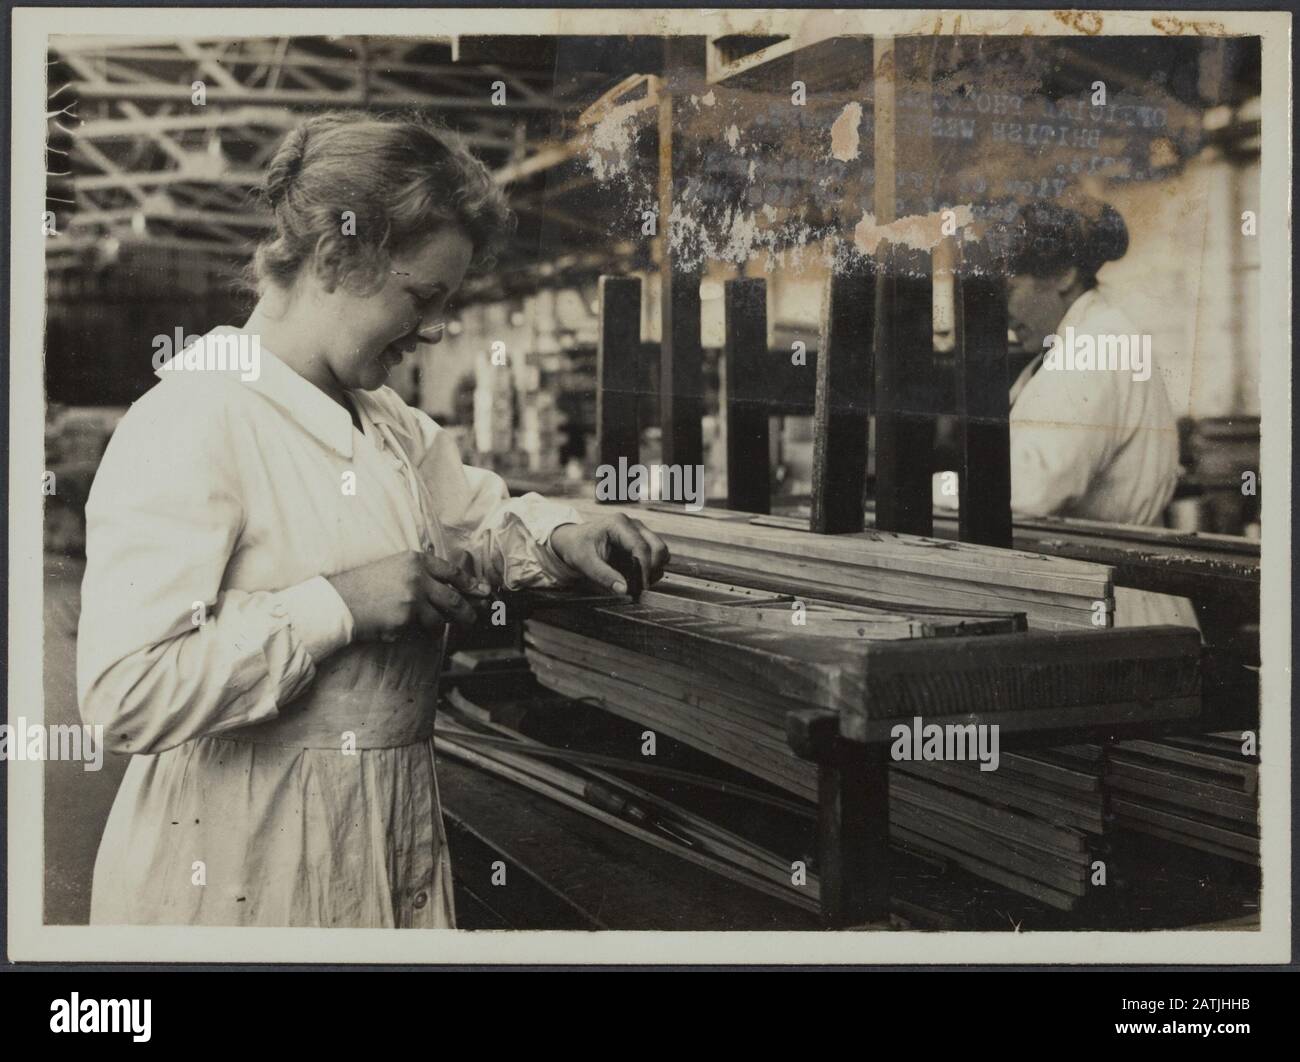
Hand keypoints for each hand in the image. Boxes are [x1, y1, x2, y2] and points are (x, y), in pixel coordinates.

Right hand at [326, 550, 478, 640]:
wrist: (340, 601)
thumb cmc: (365, 586)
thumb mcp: (394, 567)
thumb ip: (421, 573)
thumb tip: (449, 587)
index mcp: (416, 560)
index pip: (452, 572)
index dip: (470, 584)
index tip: (483, 591)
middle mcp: (418, 577)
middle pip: (454, 598)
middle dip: (467, 613)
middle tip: (472, 619)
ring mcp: (413, 598)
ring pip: (441, 619)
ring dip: (440, 626)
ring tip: (432, 628)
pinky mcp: (407, 618)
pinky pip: (422, 630)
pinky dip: (418, 632)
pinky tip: (405, 628)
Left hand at [549, 517, 668, 594]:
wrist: (573, 542)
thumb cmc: (577, 547)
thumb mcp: (585, 562)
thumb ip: (604, 576)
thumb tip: (624, 590)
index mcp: (618, 524)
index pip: (641, 546)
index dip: (644, 569)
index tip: (641, 587)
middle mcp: (633, 526)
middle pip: (658, 548)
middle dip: (652, 570)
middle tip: (640, 587)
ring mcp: (640, 533)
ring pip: (661, 553)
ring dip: (653, 571)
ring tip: (636, 583)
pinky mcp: (642, 543)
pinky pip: (656, 558)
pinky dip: (651, 570)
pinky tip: (636, 577)